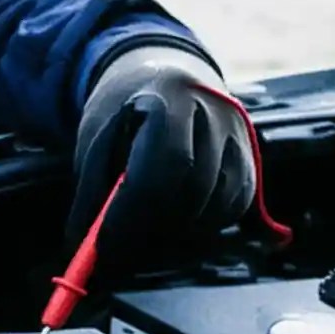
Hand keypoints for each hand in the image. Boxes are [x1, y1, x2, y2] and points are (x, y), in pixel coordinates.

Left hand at [68, 46, 256, 274]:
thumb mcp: (96, 139)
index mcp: (171, 96)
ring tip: (141, 238)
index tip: (105, 244)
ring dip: (178, 233)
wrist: (167, 79)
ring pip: (218, 204)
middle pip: (196, 188)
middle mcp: (217, 112)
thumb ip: (91, 191)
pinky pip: (232, 207)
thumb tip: (83, 247)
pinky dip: (201, 226)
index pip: (165, 163)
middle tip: (121, 254)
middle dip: (154, 229)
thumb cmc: (124, 112)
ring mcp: (241, 136)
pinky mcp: (252, 161)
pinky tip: (171, 226)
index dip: (133, 211)